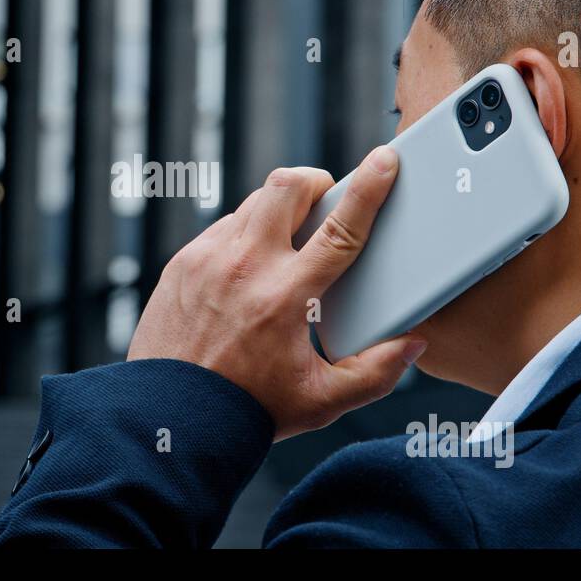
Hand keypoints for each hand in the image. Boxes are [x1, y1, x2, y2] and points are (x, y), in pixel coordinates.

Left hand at [127, 146, 426, 440]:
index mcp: (284, 297)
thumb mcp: (321, 402)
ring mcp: (206, 259)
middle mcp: (244, 267)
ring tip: (292, 242)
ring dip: (280, 210)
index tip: (383, 161)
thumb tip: (412, 344)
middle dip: (316, 182)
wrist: (169, 419)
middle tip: (328, 202)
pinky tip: (252, 268)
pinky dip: (246, 235)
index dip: (368, 190)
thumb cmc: (246, 410)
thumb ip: (376, 374)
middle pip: (288, 186)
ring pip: (254, 202)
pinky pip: (223, 228)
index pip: (338, 229)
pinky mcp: (181, 263)